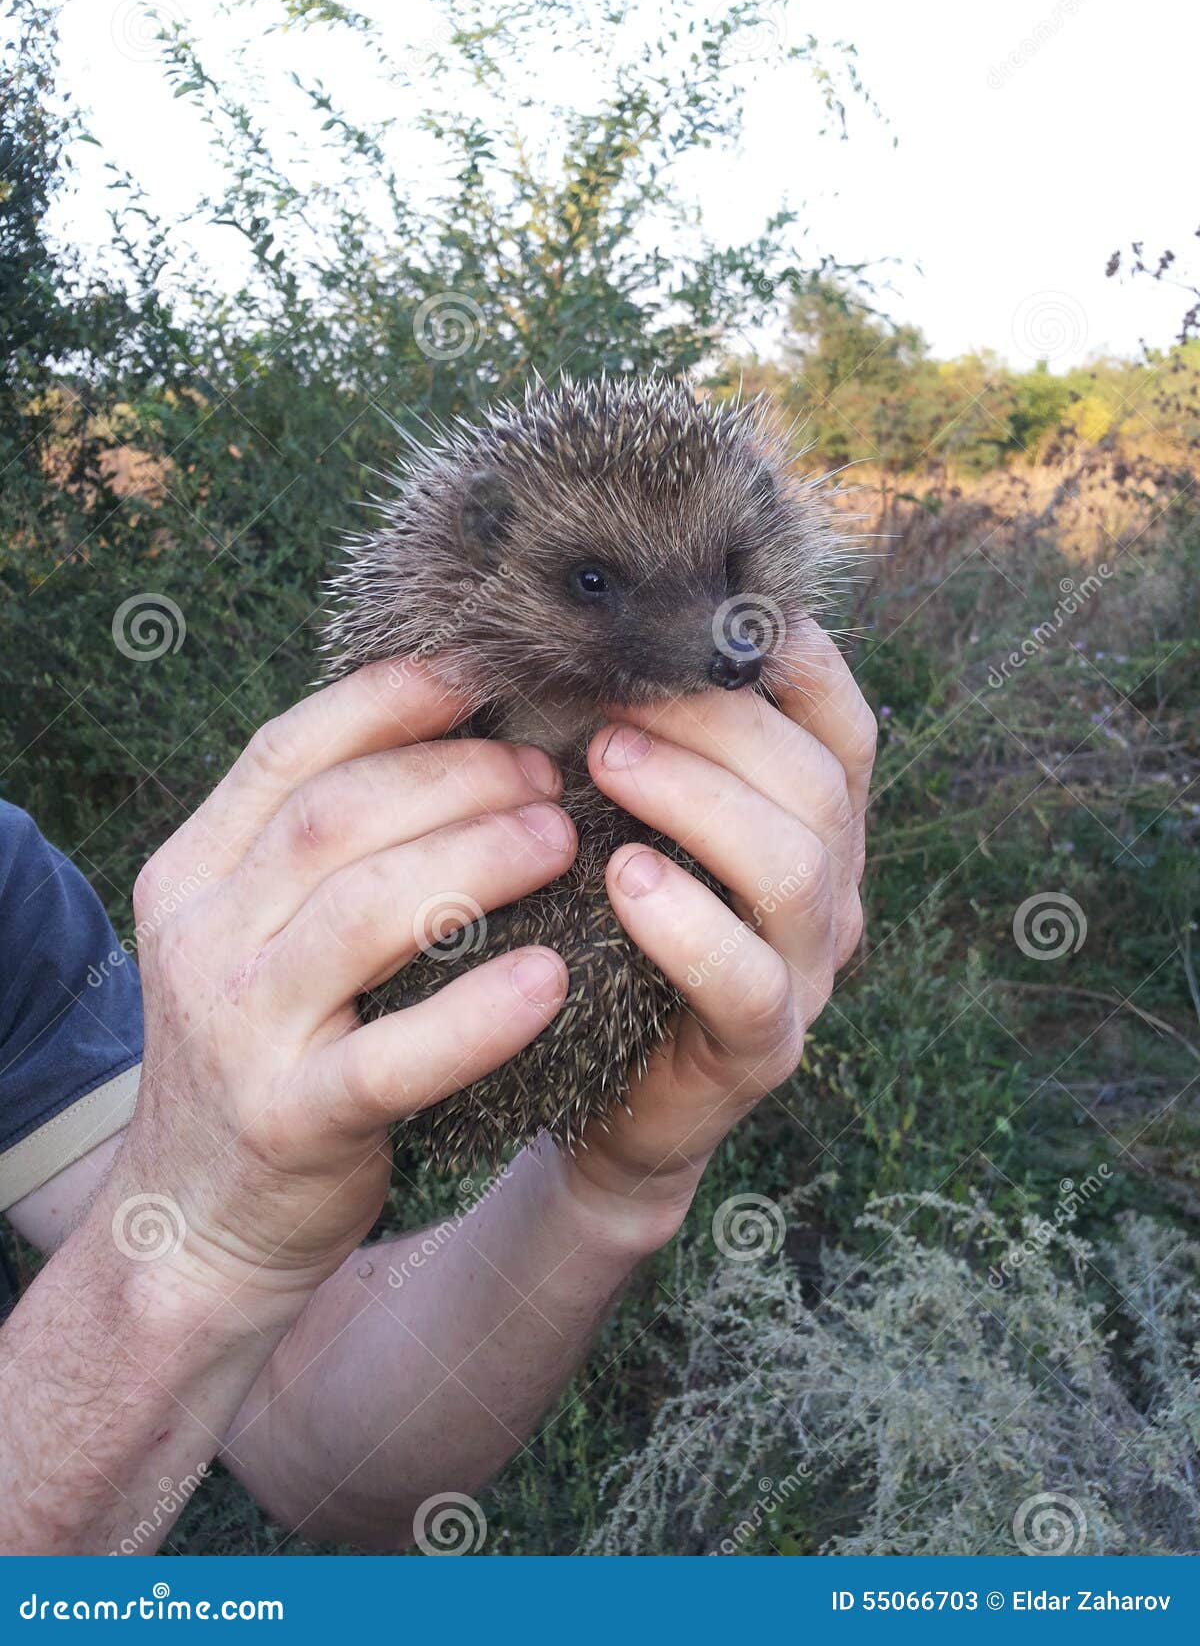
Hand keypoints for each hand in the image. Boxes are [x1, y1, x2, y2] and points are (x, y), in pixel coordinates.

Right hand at [102, 660, 576, 1308]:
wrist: (196, 1222)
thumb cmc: (264, 1051)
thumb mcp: (256, 936)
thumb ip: (316, 850)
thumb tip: (449, 737)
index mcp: (193, 874)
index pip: (285, 752)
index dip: (387, 701)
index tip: (479, 676)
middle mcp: (202, 939)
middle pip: (335, 816)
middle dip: (455, 777)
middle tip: (548, 775)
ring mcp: (239, 1031)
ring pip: (364, 913)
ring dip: (477, 861)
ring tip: (561, 840)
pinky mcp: (291, 1121)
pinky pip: (393, 1055)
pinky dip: (477, 1012)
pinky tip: (550, 977)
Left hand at [559, 622, 874, 1242]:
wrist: (595, 1095)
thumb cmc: (604, 932)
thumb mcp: (629, 824)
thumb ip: (641, 744)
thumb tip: (584, 631)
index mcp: (814, 823)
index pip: (841, 719)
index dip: (793, 659)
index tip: (705, 612)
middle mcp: (832, 888)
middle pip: (814, 778)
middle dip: (713, 722)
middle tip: (608, 702)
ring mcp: (809, 971)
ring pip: (795, 868)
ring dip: (697, 800)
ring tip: (604, 762)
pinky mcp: (767, 1047)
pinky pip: (748, 980)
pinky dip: (688, 923)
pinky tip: (623, 880)